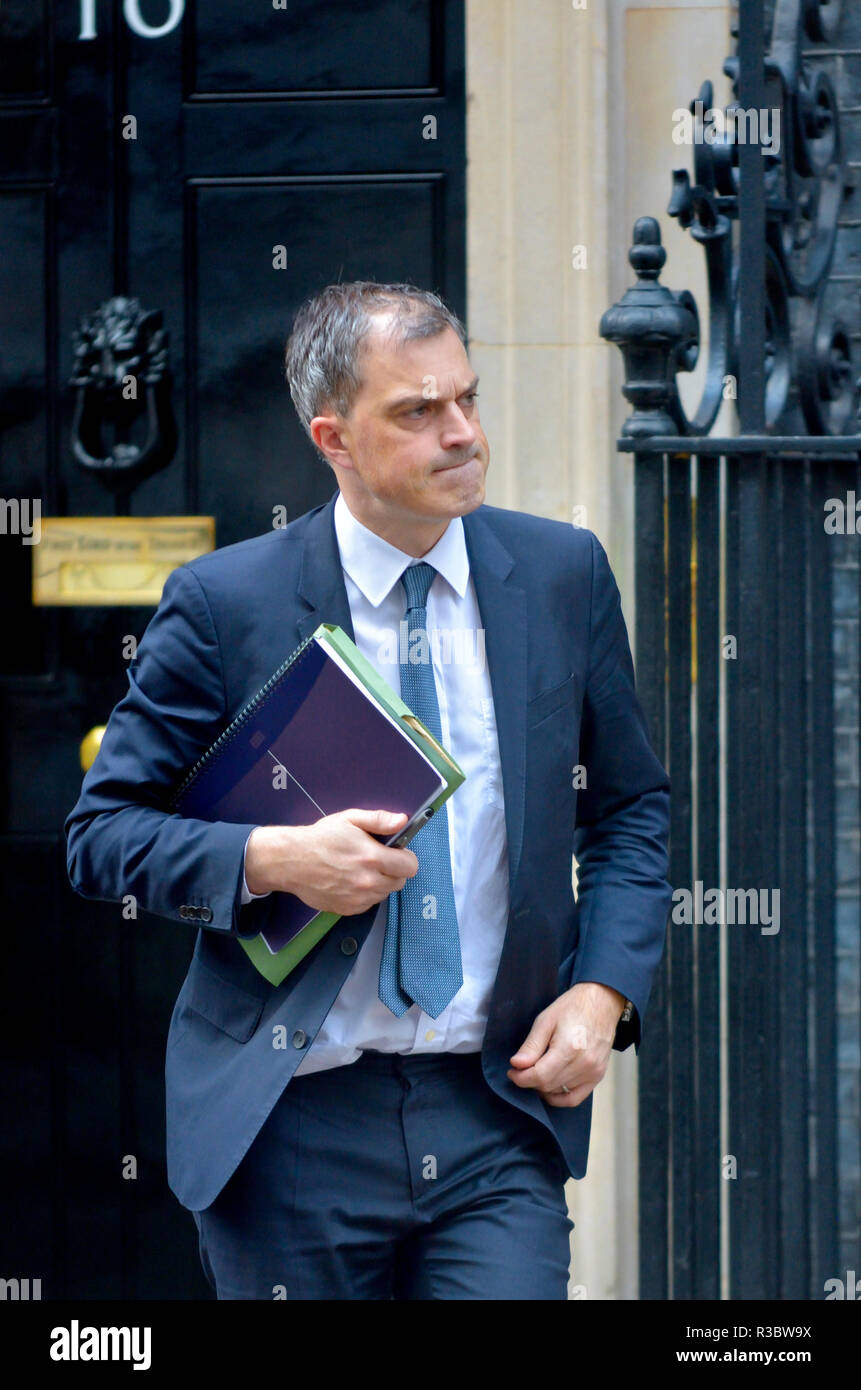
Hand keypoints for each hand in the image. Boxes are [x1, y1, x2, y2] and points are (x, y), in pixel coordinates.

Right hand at [244, 810, 418, 915]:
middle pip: (400, 882)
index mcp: (372, 858)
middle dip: (393, 870)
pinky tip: (351, 881)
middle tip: (376, 860)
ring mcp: (359, 899)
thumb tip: (402, 821)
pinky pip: (369, 903)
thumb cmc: (321, 838)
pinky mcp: (349, 909)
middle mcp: (368, 882)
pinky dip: (366, 894)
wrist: (292, 861)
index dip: (405, 858)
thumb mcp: (350, 819)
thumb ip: (379, 820)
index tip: (396, 853)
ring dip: (380, 883)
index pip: (410, 866)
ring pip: (385, 893)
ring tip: (361, 869)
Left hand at [506, 981, 625, 1106]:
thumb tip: (517, 1064)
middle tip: (522, 1069)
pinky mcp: (598, 1076)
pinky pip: (575, 1098)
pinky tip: (549, 1089)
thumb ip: (531, 1045)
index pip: (540, 1076)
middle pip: (548, 1085)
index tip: (512, 1071)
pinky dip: (559, 1097)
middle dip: (530, 1080)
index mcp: (569, 1048)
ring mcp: (593, 1072)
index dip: (521, 1077)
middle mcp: (584, 1064)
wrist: (601, 1002)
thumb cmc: (573, 1007)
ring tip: (537, 1071)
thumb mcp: (546, 1020)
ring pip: (559, 1092)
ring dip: (543, 1086)